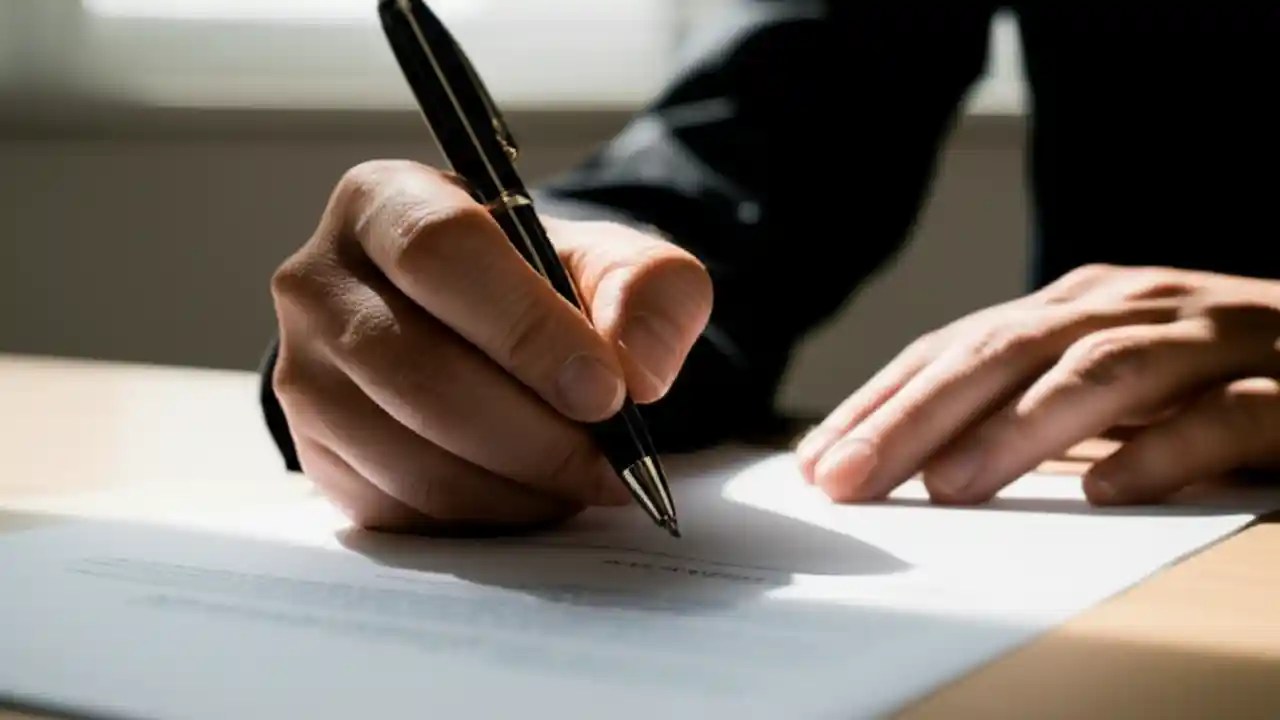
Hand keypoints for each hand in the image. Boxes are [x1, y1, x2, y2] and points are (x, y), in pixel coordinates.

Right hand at [270, 161, 711, 531]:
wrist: (477, 332)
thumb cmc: (538, 287)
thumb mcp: (612, 261)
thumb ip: (648, 294)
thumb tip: (637, 374)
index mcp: (385, 202)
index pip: (439, 253)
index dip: (527, 330)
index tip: (604, 391)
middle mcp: (320, 283)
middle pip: (421, 371)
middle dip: (535, 433)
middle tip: (610, 461)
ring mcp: (303, 374)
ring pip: (408, 453)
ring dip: (516, 484)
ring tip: (582, 478)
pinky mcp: (316, 453)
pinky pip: (399, 507)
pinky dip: (483, 515)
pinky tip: (532, 493)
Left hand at [796, 264, 1279, 504]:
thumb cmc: (1208, 376)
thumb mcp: (1099, 381)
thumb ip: (1018, 406)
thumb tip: (898, 457)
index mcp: (1076, 306)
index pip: (956, 347)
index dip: (882, 401)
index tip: (819, 461)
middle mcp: (1132, 308)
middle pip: (1006, 353)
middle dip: (918, 416)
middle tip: (850, 476)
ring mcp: (1209, 341)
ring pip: (1102, 373)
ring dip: (1020, 428)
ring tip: (952, 484)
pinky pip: (1221, 416)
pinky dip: (1160, 451)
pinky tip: (1105, 490)